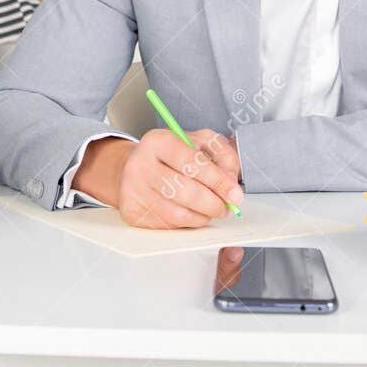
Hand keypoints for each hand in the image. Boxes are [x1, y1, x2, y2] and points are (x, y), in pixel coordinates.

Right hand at [75, 129, 242, 228]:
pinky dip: (187, 223)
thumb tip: (231, 183)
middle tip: (226, 207)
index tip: (234, 194)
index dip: (218, 181)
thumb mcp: (199, 142)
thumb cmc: (171, 155)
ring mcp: (134, 190)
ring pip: (178, 214)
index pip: (192, 163)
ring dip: (202, 216)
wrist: (133, 168)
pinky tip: (190, 213)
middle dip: (213, 204)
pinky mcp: (132, 212)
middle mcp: (141, 165)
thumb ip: (222, 155)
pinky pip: (169, 225)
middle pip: (185, 192)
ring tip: (210, 210)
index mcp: (158, 141)